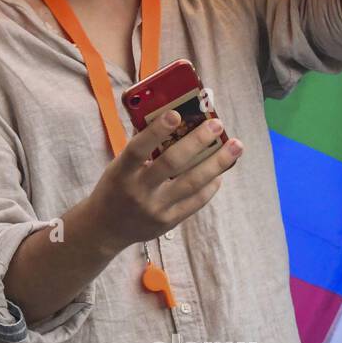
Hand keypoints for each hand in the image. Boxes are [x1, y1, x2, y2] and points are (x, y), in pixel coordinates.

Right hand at [89, 110, 241, 249]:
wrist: (105, 229)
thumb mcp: (117, 168)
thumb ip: (140, 149)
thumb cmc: (114, 189)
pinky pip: (196, 202)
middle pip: (172, 163)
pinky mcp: (168, 222)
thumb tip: (169, 119)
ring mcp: (155, 208)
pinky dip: (210, 186)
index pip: (138, 148)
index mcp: (121, 173)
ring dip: (217, 163)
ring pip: (192, 183)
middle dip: (197, 142)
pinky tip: (220, 173)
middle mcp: (139, 191)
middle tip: (217, 125)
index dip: (156, 130)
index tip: (176, 113)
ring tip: (236, 146)